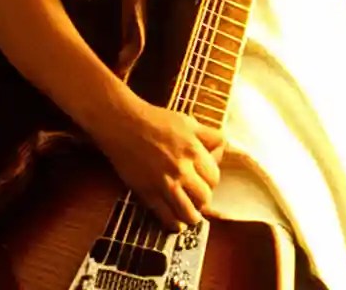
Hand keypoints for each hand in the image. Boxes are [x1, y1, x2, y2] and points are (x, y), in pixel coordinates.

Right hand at [88, 95, 226, 231]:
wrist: (124, 125)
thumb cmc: (157, 120)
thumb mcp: (189, 122)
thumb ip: (209, 136)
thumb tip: (221, 152)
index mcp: (194, 152)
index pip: (214, 177)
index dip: (211, 180)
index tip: (205, 181)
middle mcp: (182, 170)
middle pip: (204, 197)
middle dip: (204, 199)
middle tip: (198, 197)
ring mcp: (165, 184)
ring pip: (188, 212)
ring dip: (193, 216)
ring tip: (192, 215)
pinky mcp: (147, 193)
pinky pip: (165, 216)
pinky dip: (174, 224)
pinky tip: (177, 224)